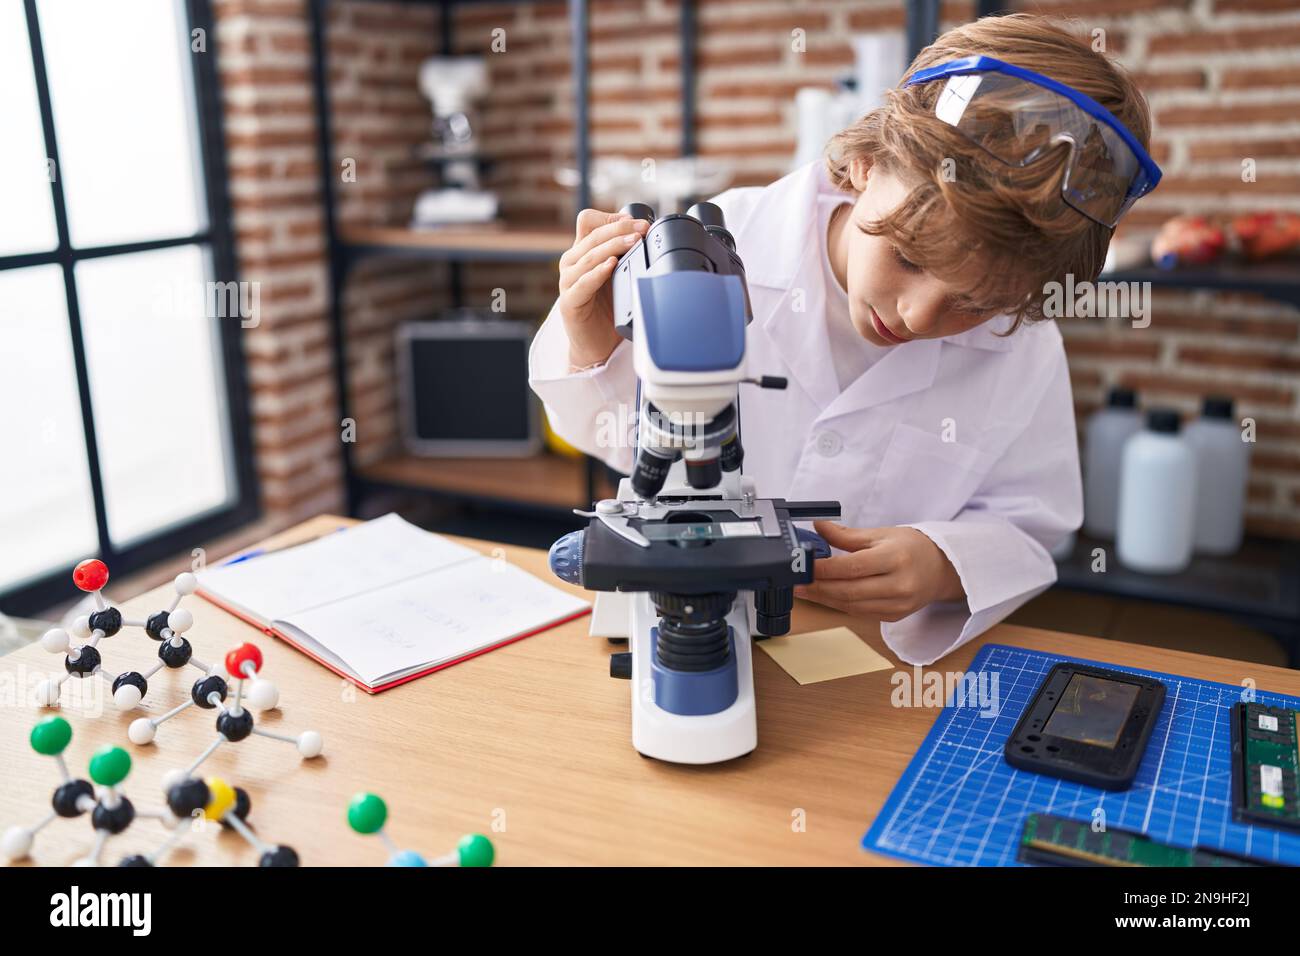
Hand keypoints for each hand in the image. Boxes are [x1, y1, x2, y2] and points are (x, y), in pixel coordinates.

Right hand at [558, 208, 649, 368]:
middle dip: (620, 229)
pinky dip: (598, 272)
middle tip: (642, 229)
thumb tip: (647, 233)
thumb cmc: (609, 308)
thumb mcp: (619, 274)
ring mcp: (568, 282)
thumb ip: (625, 254)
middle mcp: (571, 263)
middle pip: (592, 235)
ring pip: (588, 256)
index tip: (635, 221)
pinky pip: (582, 284)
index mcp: (582, 252)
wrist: (597, 344)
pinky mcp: (569, 302)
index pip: (587, 221)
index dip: (610, 217)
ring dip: (613, 246)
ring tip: (633, 242)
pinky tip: (612, 266)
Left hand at [793, 522, 964, 622]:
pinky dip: (838, 605)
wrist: (941, 569)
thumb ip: (847, 535)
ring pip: (851, 606)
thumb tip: (818, 528)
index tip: (803, 566)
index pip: (852, 567)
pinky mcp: (893, 616)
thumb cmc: (912, 547)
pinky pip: (859, 613)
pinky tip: (824, 596)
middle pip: (849, 591)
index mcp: (896, 559)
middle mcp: (899, 585)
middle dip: (817, 588)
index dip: (824, 569)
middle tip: (795, 582)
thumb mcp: (881, 533)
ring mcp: (897, 605)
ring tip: (803, 590)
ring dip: (823, 599)